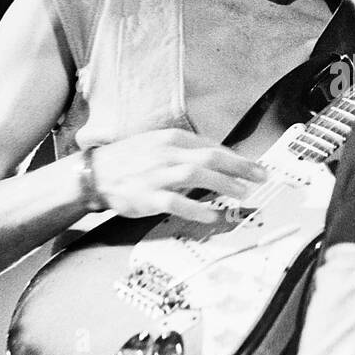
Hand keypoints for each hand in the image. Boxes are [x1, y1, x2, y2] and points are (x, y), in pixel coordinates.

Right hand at [86, 129, 267, 220]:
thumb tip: (216, 158)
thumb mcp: (157, 144)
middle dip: (240, 167)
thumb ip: (184, 150)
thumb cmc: (128, 160)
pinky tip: (212, 214)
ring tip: (242, 193)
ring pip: (197, 175)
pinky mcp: (148, 197)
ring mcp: (157, 175)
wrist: (94, 174)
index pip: (212, 146)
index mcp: (171, 140)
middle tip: (260, 177)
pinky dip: (196, 208)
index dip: (237, 157)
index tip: (255, 166)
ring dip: (224, 184)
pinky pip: (176, 202)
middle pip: (211, 157)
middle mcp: (167, 154)